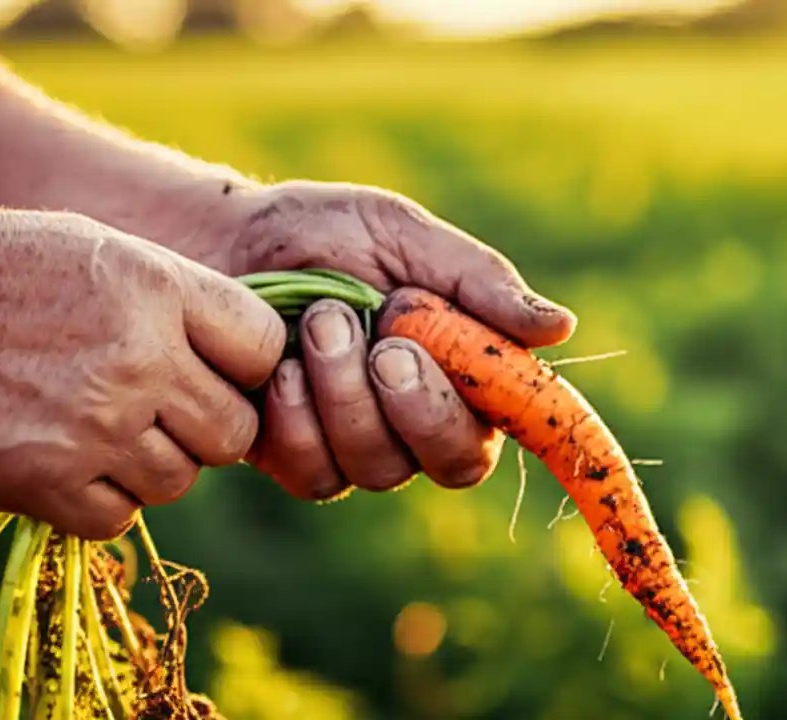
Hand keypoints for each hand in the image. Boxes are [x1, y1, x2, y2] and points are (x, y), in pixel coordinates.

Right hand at [0, 207, 283, 537]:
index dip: (249, 366)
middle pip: (234, 432)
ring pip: (179, 481)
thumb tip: (247, 357)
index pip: (265, 349)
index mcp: (159, 289)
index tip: (217, 368)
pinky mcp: (46, 482)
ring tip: (100, 428)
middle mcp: (140, 359)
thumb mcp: (102, 250)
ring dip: (150, 464)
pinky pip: (120, 517)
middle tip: (161, 410)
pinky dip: (101, 499)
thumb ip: (181, 301)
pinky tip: (69, 459)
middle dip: (206, 427)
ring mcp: (95, 426)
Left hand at [220, 181, 575, 499]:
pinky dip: (297, 418)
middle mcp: (422, 420)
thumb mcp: (403, 235)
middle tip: (384, 343)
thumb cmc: (324, 233)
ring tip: (319, 323)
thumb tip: (561, 327)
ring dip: (347, 396)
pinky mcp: (300, 462)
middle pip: (453, 460)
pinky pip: (316, 474)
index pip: (517, 420)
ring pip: (379, 468)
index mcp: (466, 366)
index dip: (508, 413)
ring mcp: (360, 448)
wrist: (224, 245)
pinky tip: (278, 369)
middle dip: (416, 404)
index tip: (454, 361)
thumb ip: (478, 282)